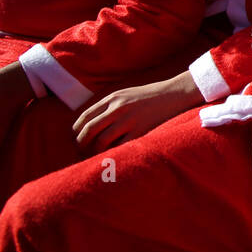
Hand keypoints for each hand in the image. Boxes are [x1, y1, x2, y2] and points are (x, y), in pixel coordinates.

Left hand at [72, 71, 203, 151]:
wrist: (175, 94)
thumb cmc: (151, 96)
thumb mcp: (127, 94)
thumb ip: (110, 105)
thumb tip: (92, 123)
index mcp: (113, 98)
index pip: (84, 117)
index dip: (76, 132)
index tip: (76, 140)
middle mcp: (117, 108)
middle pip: (89, 130)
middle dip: (81, 144)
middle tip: (81, 153)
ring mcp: (129, 120)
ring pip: (101, 140)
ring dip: (94, 152)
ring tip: (95, 158)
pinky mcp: (140, 131)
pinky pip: (119, 146)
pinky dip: (112, 154)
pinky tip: (112, 158)